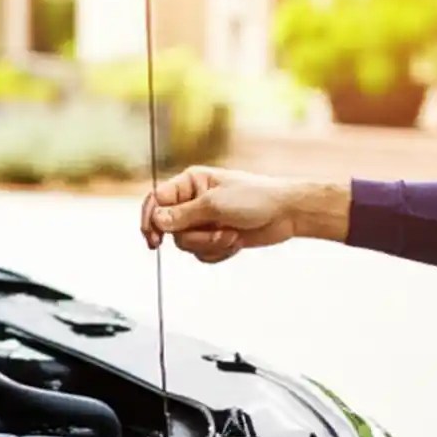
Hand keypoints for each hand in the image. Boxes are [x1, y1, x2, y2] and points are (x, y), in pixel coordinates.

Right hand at [139, 166, 349, 262]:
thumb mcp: (216, 204)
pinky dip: (218, 252)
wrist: (286, 214)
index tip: (153, 239)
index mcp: (190, 182)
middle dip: (194, 235)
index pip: (156, 200)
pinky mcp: (214, 237)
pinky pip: (201, 253)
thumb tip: (156, 221)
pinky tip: (235, 241)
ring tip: (231, 235)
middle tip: (211, 236)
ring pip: (185, 243)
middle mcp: (192, 201)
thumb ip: (183, 214)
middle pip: (170, 227)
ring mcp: (203, 220)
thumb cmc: (255, 198)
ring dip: (209, 244)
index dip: (150, 219)